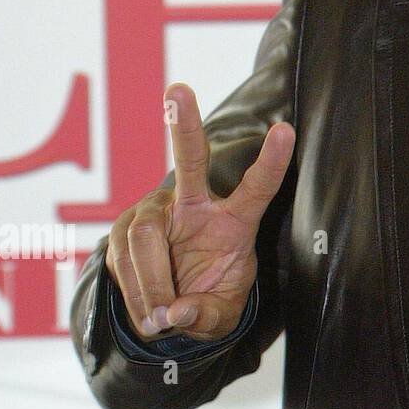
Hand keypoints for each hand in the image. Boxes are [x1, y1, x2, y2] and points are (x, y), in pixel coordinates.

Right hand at [104, 82, 294, 342]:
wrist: (169, 312)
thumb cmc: (207, 300)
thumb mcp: (219, 317)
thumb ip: (204, 316)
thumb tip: (178, 312)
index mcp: (234, 220)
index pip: (257, 187)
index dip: (271, 161)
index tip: (285, 130)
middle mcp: (194, 206)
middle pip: (190, 161)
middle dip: (185, 124)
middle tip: (179, 89)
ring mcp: (156, 213)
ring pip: (146, 237)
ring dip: (152, 284)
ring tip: (163, 318)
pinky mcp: (124, 229)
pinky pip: (123, 259)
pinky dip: (136, 294)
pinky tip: (149, 314)